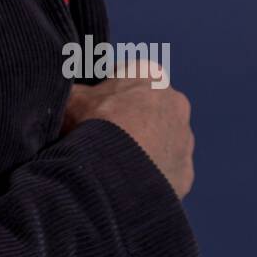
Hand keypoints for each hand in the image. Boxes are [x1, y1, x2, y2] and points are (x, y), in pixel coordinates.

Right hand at [60, 63, 194, 198]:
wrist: (114, 169)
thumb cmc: (94, 122)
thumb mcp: (72, 98)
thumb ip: (76, 93)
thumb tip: (70, 98)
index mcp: (150, 75)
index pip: (129, 77)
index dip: (107, 93)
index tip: (94, 109)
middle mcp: (176, 102)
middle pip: (150, 110)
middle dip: (130, 121)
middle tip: (104, 137)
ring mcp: (184, 139)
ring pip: (162, 142)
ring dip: (143, 149)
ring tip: (116, 163)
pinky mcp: (185, 171)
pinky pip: (166, 171)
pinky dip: (150, 176)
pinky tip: (129, 182)